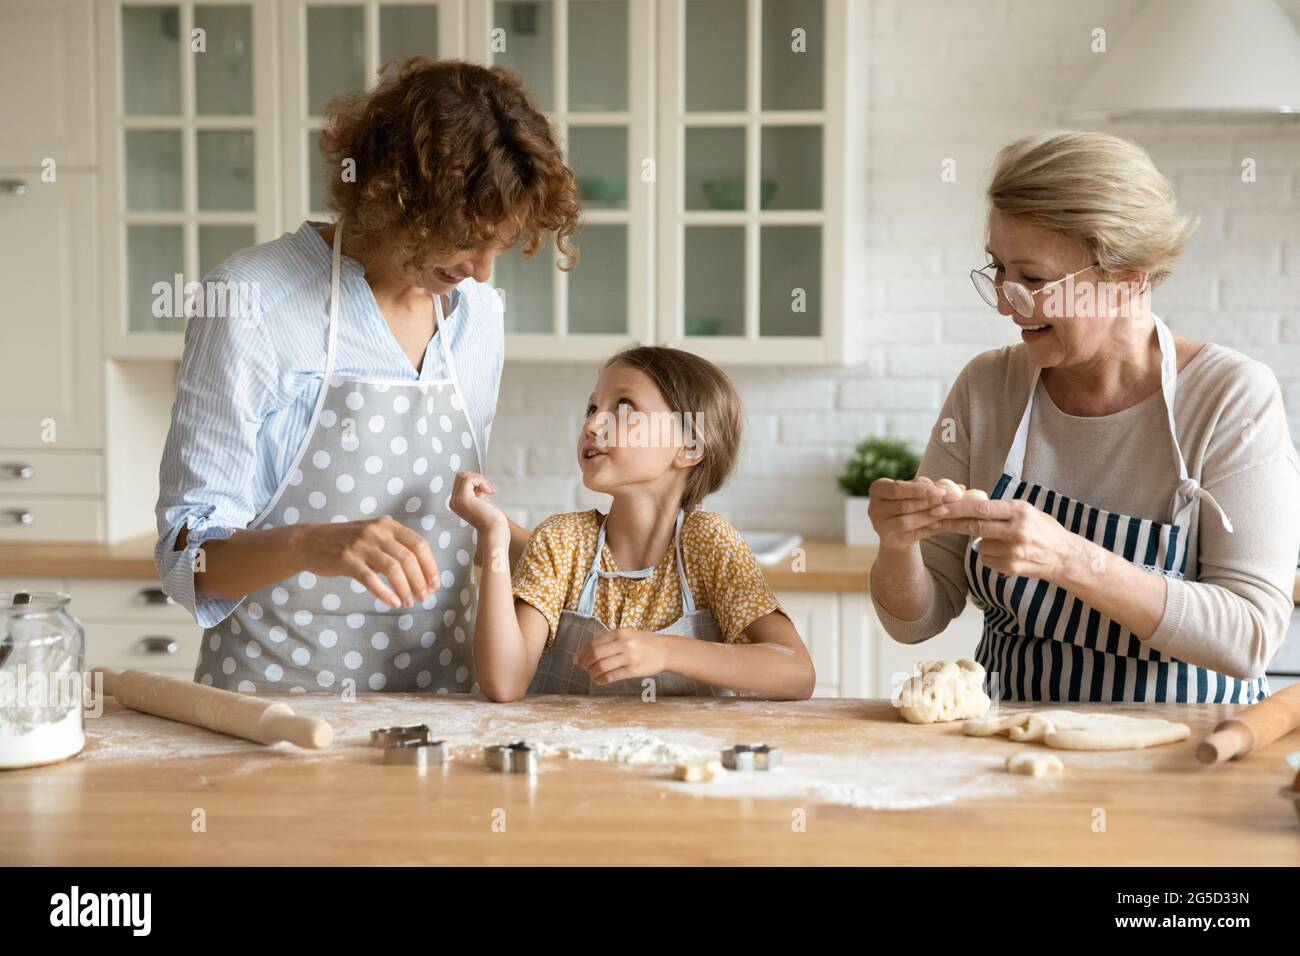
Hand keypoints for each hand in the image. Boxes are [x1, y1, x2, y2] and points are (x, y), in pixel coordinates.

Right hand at [295, 516, 437, 607]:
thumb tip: (421, 573)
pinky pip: (371, 579)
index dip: (430, 566)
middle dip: (420, 581)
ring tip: (409, 602)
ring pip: (393, 568)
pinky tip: (392, 602)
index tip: (435, 584)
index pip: (419, 544)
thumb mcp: (373, 535)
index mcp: (388, 524)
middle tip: (424, 598)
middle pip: (409, 558)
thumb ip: (395, 547)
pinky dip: (385, 592)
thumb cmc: (346, 541)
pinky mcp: (347, 560)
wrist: (309, 542)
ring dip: (405, 588)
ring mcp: (362, 545)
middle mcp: (377, 531)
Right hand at [449, 471, 506, 534]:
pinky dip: (481, 481)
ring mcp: (457, 500)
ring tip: (488, 491)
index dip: (475, 481)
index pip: (461, 481)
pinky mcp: (463, 498)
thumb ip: (475, 490)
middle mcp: (453, 502)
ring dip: (480, 479)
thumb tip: (475, 477)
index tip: (486, 491)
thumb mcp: (480, 499)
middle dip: (476, 478)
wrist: (495, 530)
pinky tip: (489, 492)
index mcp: (456, 502)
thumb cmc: (492, 517)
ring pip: (464, 476)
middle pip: (461, 476)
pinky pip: (469, 479)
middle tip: (488, 490)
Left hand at [576, 628, 669, 684]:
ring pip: (601, 666)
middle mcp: (623, 643)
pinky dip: (601, 679)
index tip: (577, 659)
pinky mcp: (633, 670)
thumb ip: (609, 641)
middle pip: (595, 654)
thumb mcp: (627, 635)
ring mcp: (629, 657)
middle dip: (585, 663)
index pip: (594, 643)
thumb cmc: (645, 643)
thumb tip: (585, 652)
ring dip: (592, 673)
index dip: (583, 652)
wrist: (666, 650)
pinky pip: (612, 676)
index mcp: (620, 632)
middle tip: (583, 668)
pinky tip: (598, 681)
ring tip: (591, 675)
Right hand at [867, 477, 962, 550]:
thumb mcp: (917, 490)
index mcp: (878, 489)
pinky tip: (941, 522)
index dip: (920, 490)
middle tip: (951, 500)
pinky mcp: (889, 541)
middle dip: (929, 502)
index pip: (898, 489)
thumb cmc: (910, 501)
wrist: (899, 526)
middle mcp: (874, 508)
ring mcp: (880, 526)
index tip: (941, 491)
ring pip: (907, 521)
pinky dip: (928, 528)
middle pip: (903, 505)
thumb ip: (931, 486)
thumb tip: (957, 488)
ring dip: (929, 516)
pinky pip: (911, 534)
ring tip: (947, 511)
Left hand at [926, 496, 1081, 579]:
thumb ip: (1000, 509)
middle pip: (975, 526)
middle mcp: (1017, 530)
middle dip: (952, 521)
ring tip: (1003, 541)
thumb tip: (966, 503)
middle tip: (935, 518)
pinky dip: (989, 556)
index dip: (958, 507)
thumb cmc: (1042, 529)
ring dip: (982, 542)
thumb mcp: (1026, 511)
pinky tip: (1007, 553)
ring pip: (980, 544)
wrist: (1064, 556)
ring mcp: (1014, 550)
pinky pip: (986, 559)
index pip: (982, 508)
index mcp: (1020, 511)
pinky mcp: (1011, 567)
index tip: (939, 506)